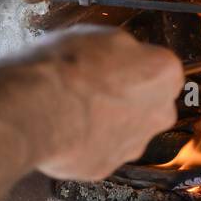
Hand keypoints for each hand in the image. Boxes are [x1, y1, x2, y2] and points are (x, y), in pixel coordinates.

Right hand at [17, 27, 183, 180]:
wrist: (36, 109)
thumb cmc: (66, 67)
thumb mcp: (98, 34)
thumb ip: (121, 50)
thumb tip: (119, 55)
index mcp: (165, 72)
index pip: (158, 67)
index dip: (132, 64)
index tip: (114, 64)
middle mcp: (159, 112)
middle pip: (148, 103)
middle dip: (125, 97)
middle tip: (93, 87)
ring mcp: (135, 144)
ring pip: (124, 129)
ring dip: (105, 121)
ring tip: (71, 108)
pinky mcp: (107, 167)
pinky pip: (99, 151)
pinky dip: (84, 142)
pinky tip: (63, 129)